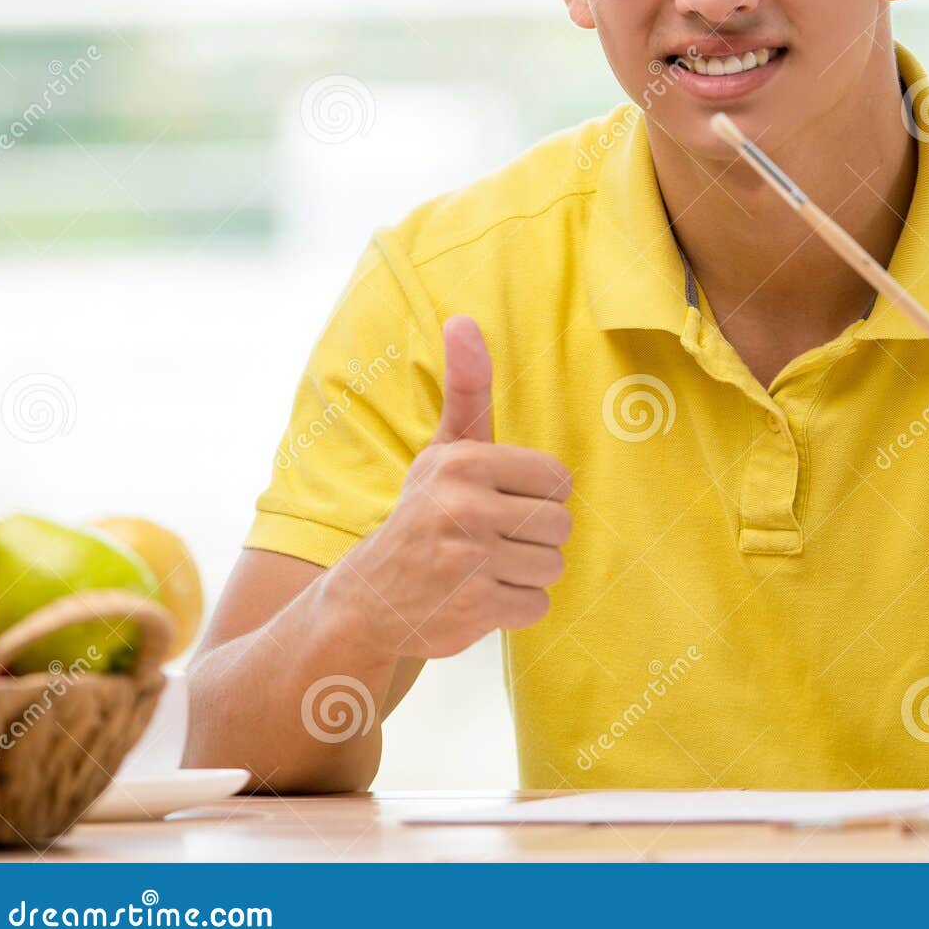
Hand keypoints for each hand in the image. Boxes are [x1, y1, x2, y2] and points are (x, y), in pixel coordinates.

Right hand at [322, 315, 573, 658]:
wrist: (367, 599)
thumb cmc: (424, 512)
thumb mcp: (444, 449)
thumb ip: (467, 388)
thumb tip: (464, 319)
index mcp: (465, 463)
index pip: (558, 481)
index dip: (537, 496)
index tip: (501, 502)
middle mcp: (465, 508)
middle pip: (560, 525)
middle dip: (534, 538)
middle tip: (490, 540)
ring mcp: (468, 561)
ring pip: (553, 566)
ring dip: (525, 573)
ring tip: (484, 568)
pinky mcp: (472, 609)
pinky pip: (536, 606)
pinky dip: (514, 608)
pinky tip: (478, 597)